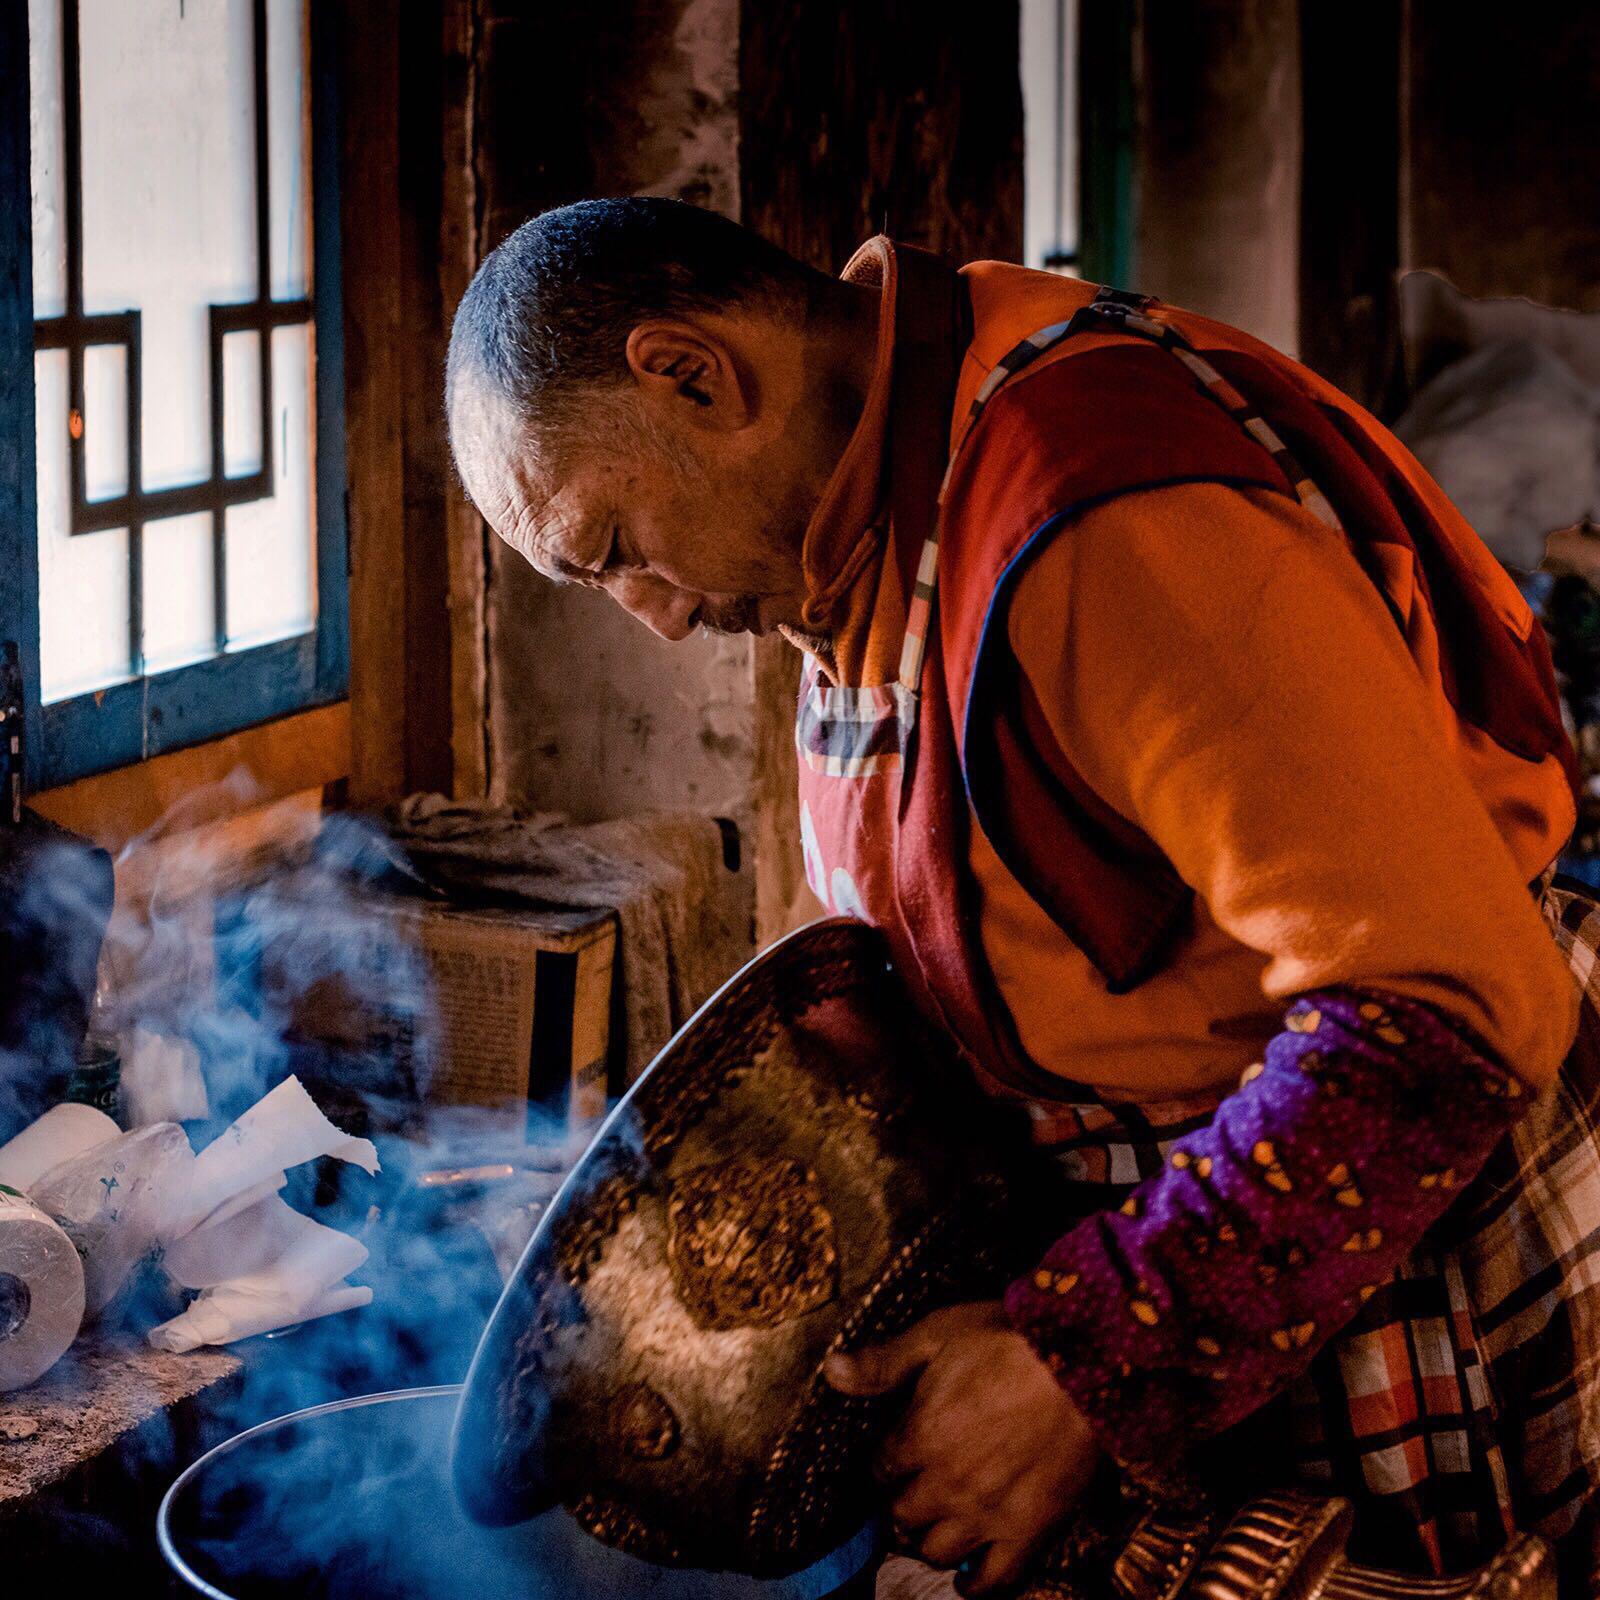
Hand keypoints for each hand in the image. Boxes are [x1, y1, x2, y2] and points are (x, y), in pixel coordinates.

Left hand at [824, 1301, 1098, 1594]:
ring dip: (929, 1541)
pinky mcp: (1030, 1529)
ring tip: (934, 1527)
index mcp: (921, 1435)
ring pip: (937, 1551)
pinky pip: (995, 1580)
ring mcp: (988, 1512)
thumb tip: (832, 1372)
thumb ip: (884, 1362)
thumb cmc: (1010, 1340)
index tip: (891, 1460)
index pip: (881, 1468)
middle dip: (901, 1503)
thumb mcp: (938, 1335)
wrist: (1087, 1362)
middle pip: (903, 1514)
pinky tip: (967, 1581)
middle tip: (910, 1493)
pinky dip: (976, 1587)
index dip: (883, 1464)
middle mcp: (947, 1483)